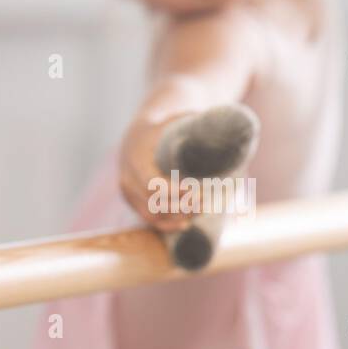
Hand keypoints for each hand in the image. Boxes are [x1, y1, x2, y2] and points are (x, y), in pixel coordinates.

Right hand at [118, 115, 195, 233]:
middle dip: (182, 204)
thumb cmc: (161, 128)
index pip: (151, 183)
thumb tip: (219, 131)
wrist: (138, 133)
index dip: (174, 191)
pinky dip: (168, 224)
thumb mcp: (171, 124)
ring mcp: (128, 191)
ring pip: (152, 214)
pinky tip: (186, 223)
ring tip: (202, 209)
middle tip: (206, 198)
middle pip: (154, 201)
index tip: (197, 189)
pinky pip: (149, 218)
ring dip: (178, 216)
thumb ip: (191, 128)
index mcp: (135, 157)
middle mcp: (127, 176)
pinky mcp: (133, 201)